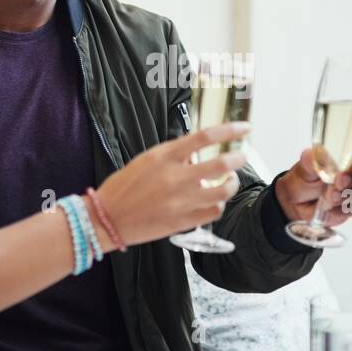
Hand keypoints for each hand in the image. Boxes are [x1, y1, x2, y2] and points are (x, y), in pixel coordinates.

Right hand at [95, 122, 249, 245]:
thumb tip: (197, 151)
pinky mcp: (183, 222)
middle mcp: (176, 178)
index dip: (229, 130)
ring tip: (230, 180)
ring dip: (232, 184)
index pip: (205, 136)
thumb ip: (173, 155)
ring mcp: (181, 201)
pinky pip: (214, 212)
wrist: (107, 218)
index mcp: (164, 156)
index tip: (244, 128)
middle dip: (238, 158)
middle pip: (221, 164)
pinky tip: (215, 200)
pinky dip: (219, 204)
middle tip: (241, 156)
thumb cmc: (124, 187)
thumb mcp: (146, 159)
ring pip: (223, 191)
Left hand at [275, 147, 351, 225]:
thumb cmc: (303, 179)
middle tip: (340, 181)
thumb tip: (316, 154)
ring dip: (346, 195)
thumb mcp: (305, 167)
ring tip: (328, 195)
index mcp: (349, 157)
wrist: (295, 202)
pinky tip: (327, 206)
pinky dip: (340, 208)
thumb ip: (312, 160)